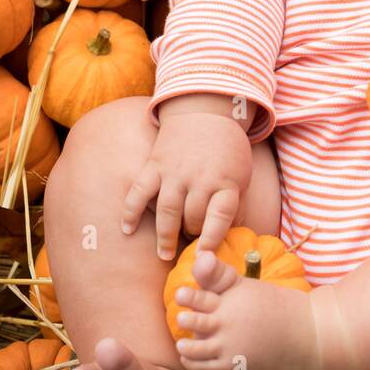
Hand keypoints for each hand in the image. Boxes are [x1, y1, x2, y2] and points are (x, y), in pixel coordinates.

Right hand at [122, 107, 252, 261]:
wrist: (206, 112)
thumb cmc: (227, 149)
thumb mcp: (241, 175)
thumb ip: (235, 204)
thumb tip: (228, 234)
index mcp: (225, 182)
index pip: (220, 216)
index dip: (212, 239)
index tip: (206, 257)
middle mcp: (199, 178)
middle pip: (192, 216)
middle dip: (191, 235)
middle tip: (189, 248)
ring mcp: (175, 171)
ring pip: (167, 209)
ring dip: (164, 234)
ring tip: (164, 254)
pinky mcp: (155, 165)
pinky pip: (140, 190)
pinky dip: (131, 210)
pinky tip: (127, 229)